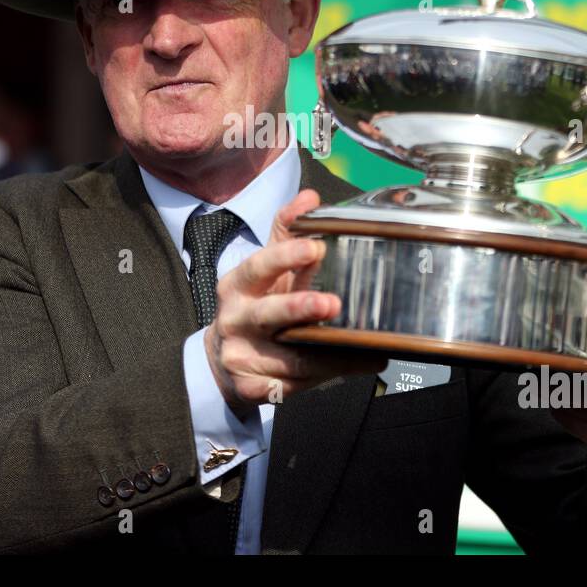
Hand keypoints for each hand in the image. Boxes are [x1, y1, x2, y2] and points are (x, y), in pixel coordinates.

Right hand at [205, 189, 386, 413]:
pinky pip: (291, 388)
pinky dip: (326, 379)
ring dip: (329, 354)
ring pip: (288, 358)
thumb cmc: (251, 305)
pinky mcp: (251, 388)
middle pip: (266, 314)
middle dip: (298, 308)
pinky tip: (356, 366)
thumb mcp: (262, 270)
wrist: (221, 360)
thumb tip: (309, 197)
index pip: (259, 266)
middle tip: (332, 303)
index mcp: (238, 285)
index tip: (315, 247)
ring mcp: (241, 356)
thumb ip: (284, 233)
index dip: (285, 256)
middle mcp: (236, 319)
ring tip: (365, 346)